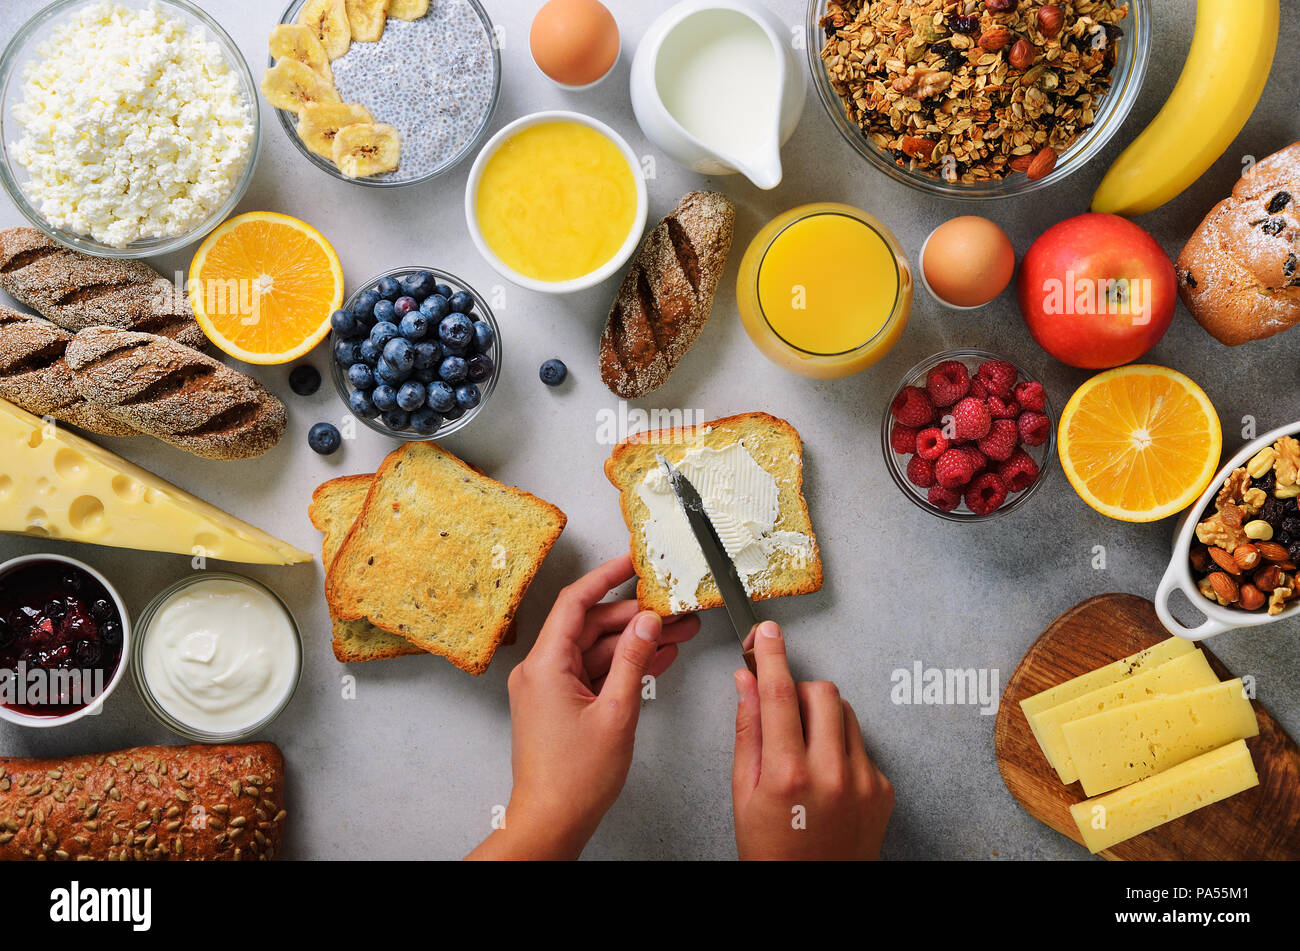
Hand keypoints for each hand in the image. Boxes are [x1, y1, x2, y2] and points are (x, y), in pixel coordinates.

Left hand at [467, 554, 699, 859]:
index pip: (576, 603)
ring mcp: (551, 688)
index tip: (632, 562)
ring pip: (597, 650)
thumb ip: (634, 661)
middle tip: (673, 610)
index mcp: (545, 664)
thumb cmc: (574, 780)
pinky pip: (594, 673)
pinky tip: (657, 659)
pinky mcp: (561, 705)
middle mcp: (541, 671)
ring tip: (678, 633)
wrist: (551, 823)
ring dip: (636, 643)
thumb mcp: (616, 712)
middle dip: (635, 617)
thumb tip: (648, 622)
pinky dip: (624, 667)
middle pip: (591, 626)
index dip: (606, 577)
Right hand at [731, 621, 892, 860]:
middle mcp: (831, 774)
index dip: (771, 656)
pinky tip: (827, 778)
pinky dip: (841, 749)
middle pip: (822, 692)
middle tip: (784, 713)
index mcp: (787, 774)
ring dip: (822, 718)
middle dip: (800, 692)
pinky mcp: (883, 789)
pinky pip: (861, 744)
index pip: (779, 695)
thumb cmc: (772, 850)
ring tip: (805, 752)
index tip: (766, 633)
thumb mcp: (743, 793)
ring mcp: (863, 781)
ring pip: (844, 713)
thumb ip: (748, 731)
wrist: (814, 892)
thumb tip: (747, 683)